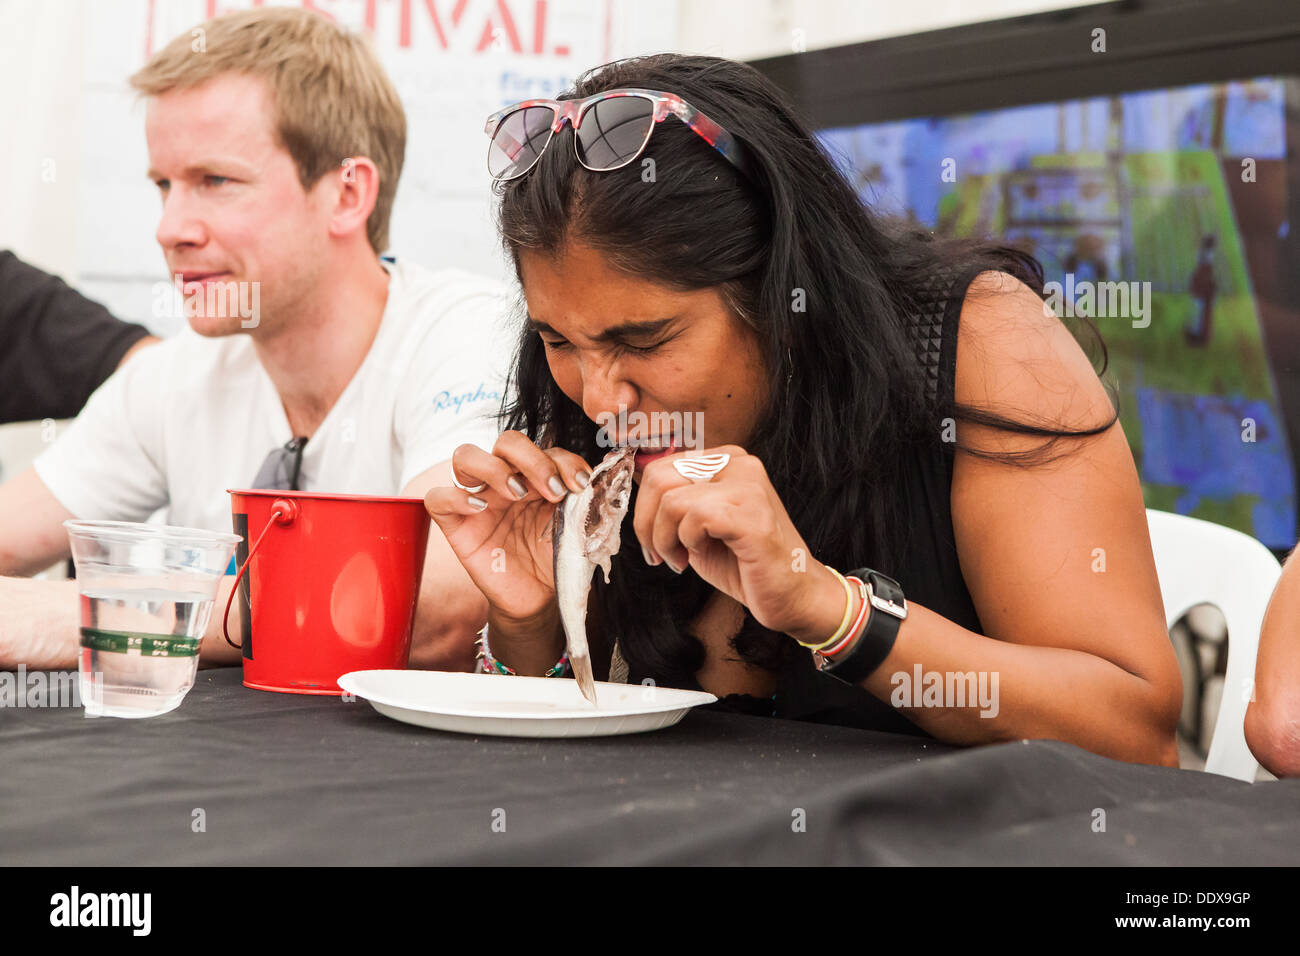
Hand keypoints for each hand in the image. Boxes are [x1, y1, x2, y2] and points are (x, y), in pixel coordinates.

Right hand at [423, 430, 591, 623]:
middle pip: (506, 441)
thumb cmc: (556, 558)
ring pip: (465, 456)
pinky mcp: (456, 525)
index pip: (546, 448)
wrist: (539, 598)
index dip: (565, 460)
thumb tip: (606, 476)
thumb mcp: (579, 529)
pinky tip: (480, 509)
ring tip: (517, 494)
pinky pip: (438, 498)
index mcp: (536, 477)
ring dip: (495, 468)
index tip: (581, 485)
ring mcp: (478, 500)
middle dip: (532, 458)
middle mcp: (505, 481)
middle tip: (553, 490)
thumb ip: (589, 503)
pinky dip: (455, 497)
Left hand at [632, 445, 835, 638]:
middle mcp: (739, 463)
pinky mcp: (751, 514)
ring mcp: (748, 485)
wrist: (792, 595)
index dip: (645, 509)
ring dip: (665, 538)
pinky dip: (687, 542)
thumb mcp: (697, 526)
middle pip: (660, 477)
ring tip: (682, 559)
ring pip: (671, 500)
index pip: (661, 467)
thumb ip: (673, 503)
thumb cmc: (744, 564)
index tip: (653, 540)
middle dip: (647, 524)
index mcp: (726, 460)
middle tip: (661, 554)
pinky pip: (694, 517)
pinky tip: (700, 555)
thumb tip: (637, 490)